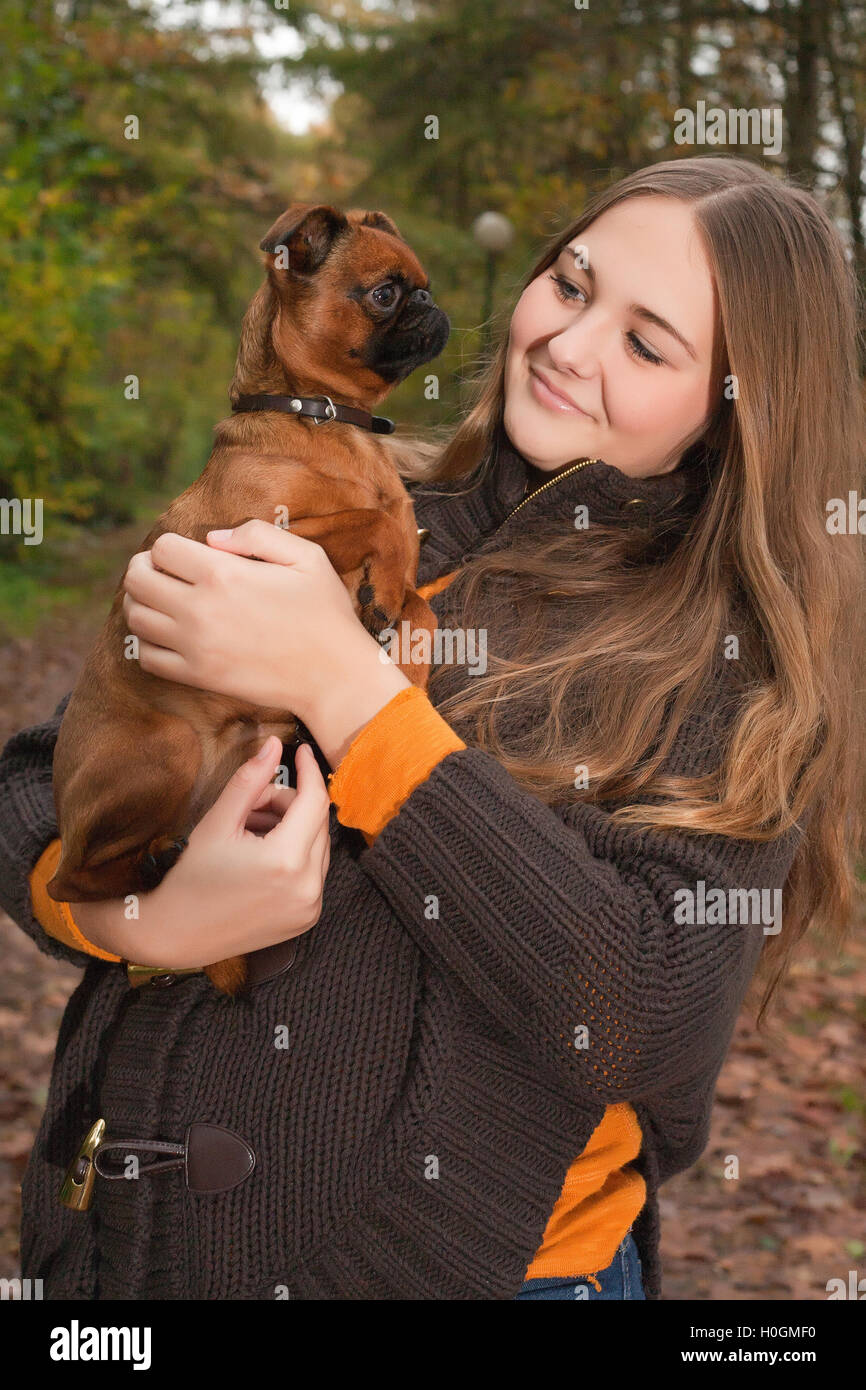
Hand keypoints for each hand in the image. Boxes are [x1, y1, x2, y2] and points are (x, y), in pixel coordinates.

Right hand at [69, 736, 330, 968]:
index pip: (314, 800)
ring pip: (317, 845)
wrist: (177, 935)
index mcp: (285, 860)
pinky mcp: (307, 918)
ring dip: (291, 830)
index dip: (308, 771)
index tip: (301, 751)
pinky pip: (313, 871)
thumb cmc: (191, 876)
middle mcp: (307, 886)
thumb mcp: (218, 822)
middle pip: (316, 821)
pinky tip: (259, 859)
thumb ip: (250, 780)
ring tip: (249, 835)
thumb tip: (274, 744)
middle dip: (288, 804)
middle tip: (250, 807)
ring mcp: (310, 906)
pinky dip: (294, 856)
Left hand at [121, 520, 361, 718]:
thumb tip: (212, 537)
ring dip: (143, 604)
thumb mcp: (307, 557)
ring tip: (163, 601)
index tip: (183, 553)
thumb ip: (258, 534)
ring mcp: (194, 646)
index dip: (169, 545)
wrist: (333, 676)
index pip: (162, 548)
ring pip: (136, 618)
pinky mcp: (197, 676)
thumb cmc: (325, 613)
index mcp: (223, 574)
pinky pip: (147, 657)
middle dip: (144, 568)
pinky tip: (169, 635)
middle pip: (137, 580)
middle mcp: (199, 609)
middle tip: (161, 571)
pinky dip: (149, 643)